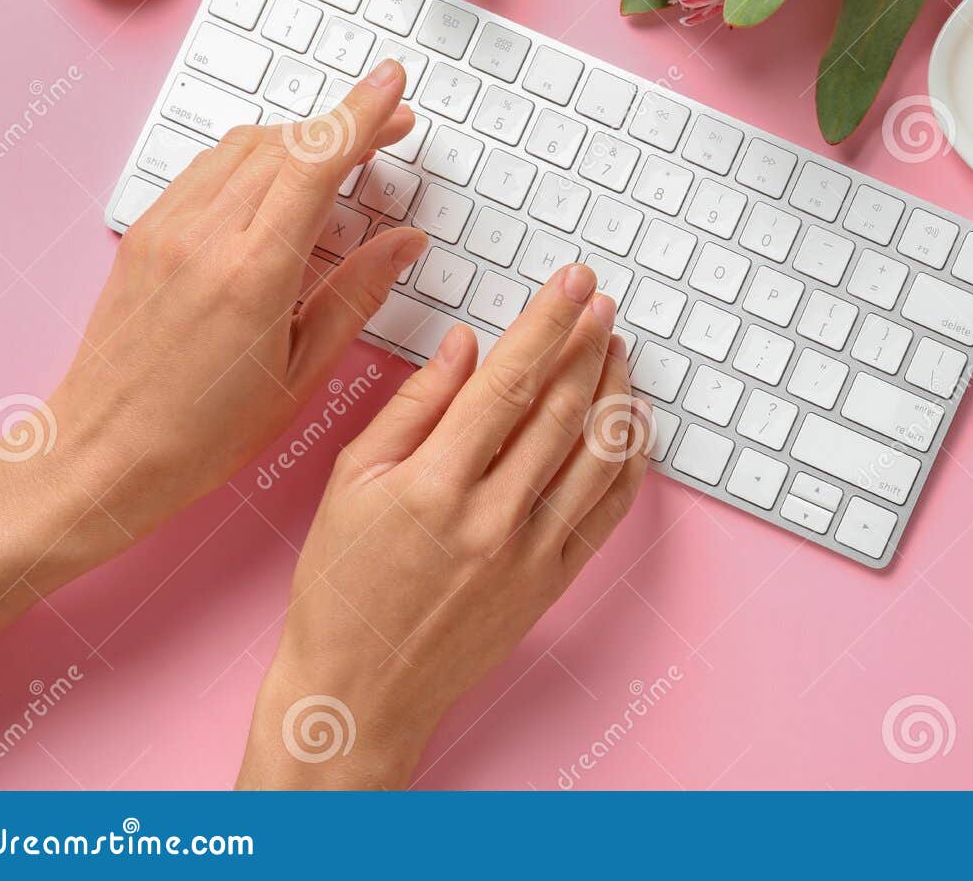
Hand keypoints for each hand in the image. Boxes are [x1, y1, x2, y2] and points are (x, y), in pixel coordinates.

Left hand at [0, 59, 424, 650]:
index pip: (315, 162)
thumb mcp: (302, 373)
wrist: (104, 453)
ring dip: (301, 137)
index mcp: (253, 273)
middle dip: (344, 124)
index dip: (361, 114)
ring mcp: (167, 229)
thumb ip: (358, 295)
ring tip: (344, 155)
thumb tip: (405, 241)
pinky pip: (208, 169)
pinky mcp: (145, 234)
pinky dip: (256, 158)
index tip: (393, 84)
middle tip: (393, 128)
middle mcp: (204, 236)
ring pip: (244, 147)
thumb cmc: (204, 432)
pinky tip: (281, 184)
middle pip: (284, 143)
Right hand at [236, 264, 649, 788]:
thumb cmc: (342, 584)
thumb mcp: (352, 481)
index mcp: (434, 483)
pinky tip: (630, 426)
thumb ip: (414, 407)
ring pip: (596, 455)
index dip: (549, 323)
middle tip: (603, 304)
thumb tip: (466, 345)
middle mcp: (491, 516)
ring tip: (618, 352)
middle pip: (562, 410)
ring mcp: (530, 553)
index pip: (509, 381)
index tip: (575, 284)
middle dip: (588, 345)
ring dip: (616, 393)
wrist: (361, 688)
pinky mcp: (552, 582)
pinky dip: (628, 462)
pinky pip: (607, 511)